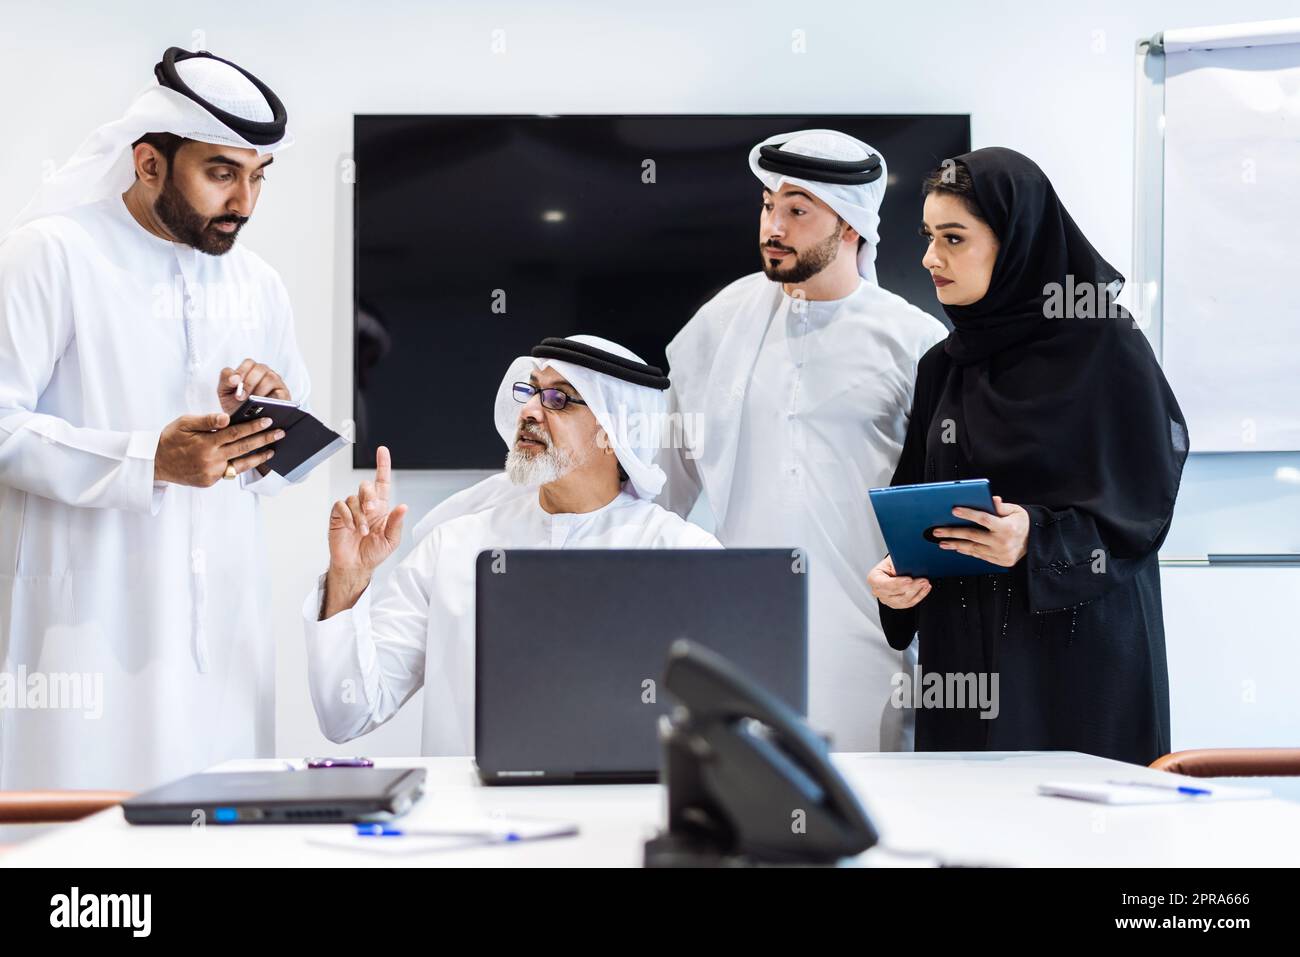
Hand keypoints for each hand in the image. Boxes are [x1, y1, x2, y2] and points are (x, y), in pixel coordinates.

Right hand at [154, 412, 283, 485]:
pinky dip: (241, 465)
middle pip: (244, 448)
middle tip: (280, 433)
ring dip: (259, 457)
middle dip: (265, 439)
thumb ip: (207, 420)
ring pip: (241, 464)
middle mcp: (211, 460)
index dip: (254, 427)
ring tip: (273, 450)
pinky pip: (229, 471)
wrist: (154, 463)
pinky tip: (251, 458)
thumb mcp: (185, 423)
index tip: (269, 421)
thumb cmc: (170, 438)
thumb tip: (227, 418)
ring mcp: (211, 473)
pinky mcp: (210, 482)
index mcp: (206, 443)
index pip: (236, 433)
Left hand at [218, 358, 290, 413]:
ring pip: (270, 378)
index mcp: (251, 369)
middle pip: (260, 369)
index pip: (249, 363)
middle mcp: (265, 373)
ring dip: (259, 390)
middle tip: (240, 397)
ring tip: (251, 403)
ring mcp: (276, 383)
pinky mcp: (284, 395)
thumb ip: (225, 380)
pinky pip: (281, 393)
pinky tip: (263, 407)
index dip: (241, 372)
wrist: (245, 422)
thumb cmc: (235, 404)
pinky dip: (272, 399)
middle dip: (248, 383)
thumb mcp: (225, 392)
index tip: (235, 383)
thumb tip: (235, 378)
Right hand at [327, 445, 407, 574]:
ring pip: (353, 498)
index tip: (382, 450)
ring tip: (363, 531)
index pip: (382, 482)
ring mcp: (351, 510)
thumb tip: (403, 507)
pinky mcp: (338, 516)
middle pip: (366, 486)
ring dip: (359, 515)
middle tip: (372, 510)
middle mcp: (365, 505)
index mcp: (381, 507)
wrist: (356, 565)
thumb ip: (396, 522)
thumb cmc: (374, 552)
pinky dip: (348, 516)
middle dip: (369, 495)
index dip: (383, 465)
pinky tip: (351, 528)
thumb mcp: (391, 539)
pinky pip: (341, 506)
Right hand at [868, 555, 930, 609]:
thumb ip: (896, 563)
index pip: (884, 584)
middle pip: (895, 593)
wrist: (893, 569)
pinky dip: (919, 596)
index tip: (909, 579)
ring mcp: (886, 599)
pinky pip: (909, 603)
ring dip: (917, 592)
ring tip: (926, 584)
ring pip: (903, 601)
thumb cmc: (891, 563)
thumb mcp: (892, 559)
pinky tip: (924, 589)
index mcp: (874, 578)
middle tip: (923, 580)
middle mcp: (878, 591)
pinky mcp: (895, 604)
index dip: (897, 583)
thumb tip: (901, 567)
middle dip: (911, 587)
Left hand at [932, 495, 1029, 566]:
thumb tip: (992, 499)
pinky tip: (957, 547)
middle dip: (952, 533)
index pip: (984, 519)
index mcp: (1007, 527)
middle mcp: (1003, 542)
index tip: (954, 510)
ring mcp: (1000, 554)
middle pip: (972, 536)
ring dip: (956, 545)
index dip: (968, 514)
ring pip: (973, 549)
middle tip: (937, 531)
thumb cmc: (1022, 523)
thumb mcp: (1016, 510)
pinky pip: (979, 556)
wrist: (1035, 542)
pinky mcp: (999, 562)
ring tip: (942, 541)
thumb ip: (1001, 506)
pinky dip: (967, 551)